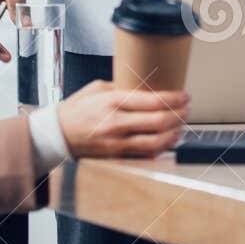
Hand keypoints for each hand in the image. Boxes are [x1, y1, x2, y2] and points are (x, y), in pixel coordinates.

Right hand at [57, 83, 188, 158]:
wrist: (56, 135)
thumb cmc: (76, 109)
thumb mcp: (98, 89)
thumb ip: (123, 88)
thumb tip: (148, 86)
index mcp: (112, 102)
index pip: (152, 101)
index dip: (174, 99)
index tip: (184, 95)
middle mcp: (116, 123)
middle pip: (159, 122)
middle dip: (179, 115)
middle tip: (187, 108)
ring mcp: (116, 143)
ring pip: (156, 143)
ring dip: (175, 134)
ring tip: (182, 125)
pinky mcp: (116, 156)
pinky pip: (146, 155)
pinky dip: (161, 149)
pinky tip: (169, 140)